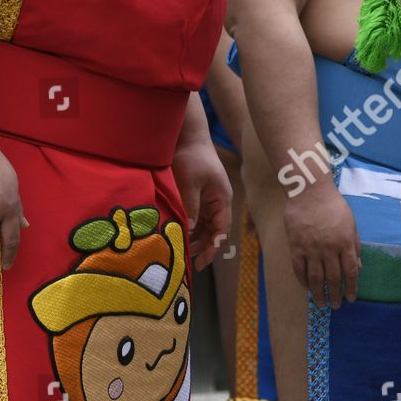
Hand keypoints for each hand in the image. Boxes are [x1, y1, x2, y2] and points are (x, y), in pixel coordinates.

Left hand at [172, 139, 231, 269]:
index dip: (213, 248)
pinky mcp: (198, 198)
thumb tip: (190, 230)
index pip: (221, 231)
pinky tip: (178, 236)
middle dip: (202, 247)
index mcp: (222, 200)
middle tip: (187, 261)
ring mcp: (208, 201)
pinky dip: (189, 229)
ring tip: (181, 251)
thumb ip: (191, 207)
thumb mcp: (191, 183)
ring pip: (204, 228)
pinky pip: (197, 219)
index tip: (201, 262)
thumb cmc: (193, 157)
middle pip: (214, 233)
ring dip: (195, 240)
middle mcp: (218, 203)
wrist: (188, 138)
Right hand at [284, 187, 358, 308]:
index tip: (351, 298)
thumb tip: (359, 267)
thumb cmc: (333, 206)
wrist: (310, 193)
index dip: (352, 287)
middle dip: (335, 295)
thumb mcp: (351, 223)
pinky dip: (303, 281)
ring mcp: (311, 249)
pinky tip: (306, 288)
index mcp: (345, 242)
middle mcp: (329, 248)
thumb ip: (354, 245)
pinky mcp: (296, 247)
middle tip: (335, 306)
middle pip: (333, 278)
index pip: (351, 271)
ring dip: (318, 293)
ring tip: (320, 303)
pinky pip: (299, 269)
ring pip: (315, 277)